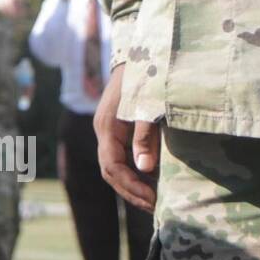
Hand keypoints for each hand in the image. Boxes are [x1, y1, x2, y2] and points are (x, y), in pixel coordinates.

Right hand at [94, 64, 160, 212]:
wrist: (140, 52)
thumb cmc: (146, 77)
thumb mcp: (148, 106)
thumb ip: (144, 136)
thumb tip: (143, 169)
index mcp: (106, 127)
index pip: (112, 167)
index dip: (131, 187)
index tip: (153, 200)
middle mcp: (103, 131)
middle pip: (110, 171)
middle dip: (131, 191)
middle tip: (156, 206)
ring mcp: (109, 130)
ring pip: (115, 166)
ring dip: (133, 184)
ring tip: (156, 198)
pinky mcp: (118, 128)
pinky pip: (122, 157)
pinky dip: (136, 172)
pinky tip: (154, 179)